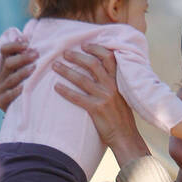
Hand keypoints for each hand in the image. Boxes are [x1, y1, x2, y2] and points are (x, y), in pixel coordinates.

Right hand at [0, 37, 37, 111]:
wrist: (21, 114)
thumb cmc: (28, 89)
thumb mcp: (28, 72)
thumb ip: (28, 56)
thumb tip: (28, 37)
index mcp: (7, 67)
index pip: (5, 51)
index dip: (14, 46)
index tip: (27, 43)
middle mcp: (2, 77)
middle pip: (8, 63)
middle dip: (22, 58)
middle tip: (36, 54)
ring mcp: (1, 90)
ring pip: (10, 79)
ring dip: (22, 73)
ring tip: (33, 68)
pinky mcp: (2, 103)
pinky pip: (7, 96)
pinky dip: (15, 92)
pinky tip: (23, 88)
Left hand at [52, 43, 145, 164]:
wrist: (126, 136)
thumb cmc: (122, 117)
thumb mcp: (122, 95)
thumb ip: (113, 83)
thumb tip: (100, 72)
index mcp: (118, 81)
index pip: (108, 58)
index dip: (96, 49)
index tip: (84, 45)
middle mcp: (111, 86)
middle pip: (92, 64)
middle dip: (77, 57)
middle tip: (65, 53)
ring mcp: (104, 97)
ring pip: (82, 79)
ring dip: (67, 71)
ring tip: (55, 66)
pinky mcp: (96, 109)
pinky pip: (77, 97)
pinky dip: (65, 91)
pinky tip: (56, 87)